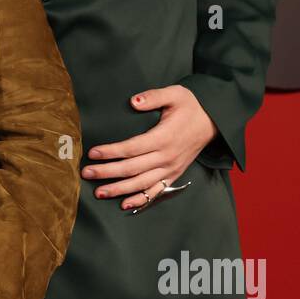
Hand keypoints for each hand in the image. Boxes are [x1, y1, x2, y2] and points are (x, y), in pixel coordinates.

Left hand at [82, 86, 217, 211]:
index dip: (111, 152)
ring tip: (98, 192)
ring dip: (119, 189)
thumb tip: (133, 101)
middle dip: (107, 172)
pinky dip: (140, 200)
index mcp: (164, 137)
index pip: (132, 148)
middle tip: (86, 173)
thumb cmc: (190, 106)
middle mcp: (167, 157)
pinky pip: (156, 192)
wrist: (213, 120)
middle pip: (132, 168)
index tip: (93, 152)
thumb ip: (153, 96)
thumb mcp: (174, 94)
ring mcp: (171, 169)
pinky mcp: (174, 175)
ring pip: (141, 183)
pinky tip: (124, 204)